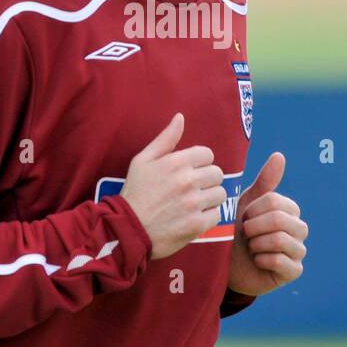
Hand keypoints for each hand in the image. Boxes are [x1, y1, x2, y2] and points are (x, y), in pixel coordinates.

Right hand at [121, 112, 226, 259]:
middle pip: (217, 174)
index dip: (199, 163)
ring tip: (194, 203)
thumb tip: (180, 117)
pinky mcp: (197, 224)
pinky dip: (207, 216)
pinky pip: (216, 214)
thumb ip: (165, 139)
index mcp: (176, 162)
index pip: (208, 155)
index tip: (189, 172)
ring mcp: (193, 203)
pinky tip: (193, 217)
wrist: (126, 229)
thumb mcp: (142, 160)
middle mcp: (188, 181)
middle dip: (206, 180)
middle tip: (192, 189)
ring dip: (209, 198)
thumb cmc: (134, 192)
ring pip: (220, 194)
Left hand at [227, 152, 307, 296]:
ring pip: (279, 240)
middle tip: (245, 235)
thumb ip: (264, 182)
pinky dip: (261, 260)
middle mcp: (299, 229)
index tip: (244, 219)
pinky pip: (280, 262)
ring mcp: (299, 250)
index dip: (252, 211)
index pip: (273, 202)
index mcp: (290, 210)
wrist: (228, 264)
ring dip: (256, 245)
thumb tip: (280, 155)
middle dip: (253, 228)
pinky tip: (257, 262)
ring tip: (251, 248)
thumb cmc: (238, 231)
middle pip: (278, 220)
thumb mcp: (247, 204)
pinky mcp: (295, 271)